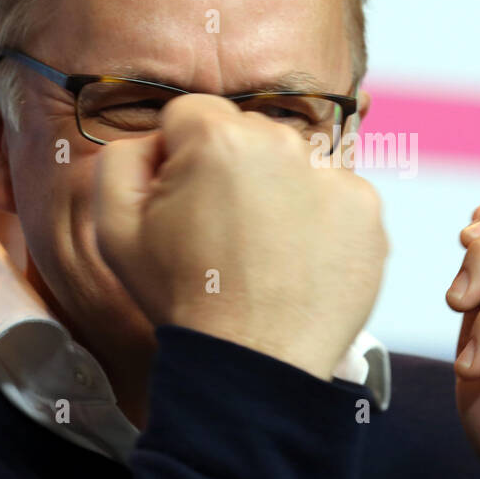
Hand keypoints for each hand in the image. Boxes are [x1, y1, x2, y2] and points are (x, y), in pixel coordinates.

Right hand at [93, 94, 388, 380]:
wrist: (253, 364)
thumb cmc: (183, 298)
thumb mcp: (114, 226)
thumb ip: (124, 156)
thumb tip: (156, 139)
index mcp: (220, 137)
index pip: (190, 114)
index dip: (176, 158)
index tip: (183, 203)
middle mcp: (285, 144)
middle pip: (246, 134)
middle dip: (230, 171)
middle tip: (221, 234)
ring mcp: (334, 177)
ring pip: (293, 164)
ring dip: (277, 192)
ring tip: (261, 253)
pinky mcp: (366, 212)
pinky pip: (334, 197)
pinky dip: (318, 222)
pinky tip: (296, 262)